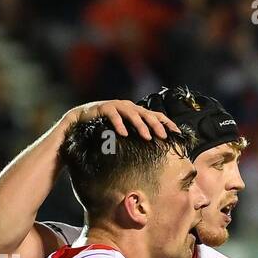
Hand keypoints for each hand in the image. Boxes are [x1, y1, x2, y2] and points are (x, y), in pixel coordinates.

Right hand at [62, 100, 180, 140]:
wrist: (80, 121)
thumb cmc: (105, 129)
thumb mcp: (125, 133)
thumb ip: (137, 137)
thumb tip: (154, 152)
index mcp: (136, 112)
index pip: (155, 115)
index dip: (167, 123)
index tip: (177, 133)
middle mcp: (128, 107)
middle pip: (146, 113)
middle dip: (156, 125)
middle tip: (163, 136)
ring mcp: (115, 106)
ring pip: (132, 113)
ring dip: (140, 124)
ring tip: (146, 136)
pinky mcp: (103, 108)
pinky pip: (113, 115)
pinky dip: (119, 124)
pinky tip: (124, 133)